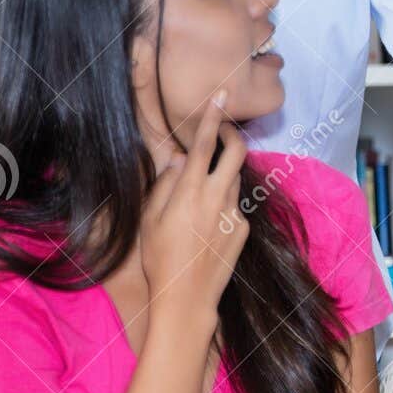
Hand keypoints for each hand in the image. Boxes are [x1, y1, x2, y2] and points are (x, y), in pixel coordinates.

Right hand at [139, 92, 249, 323]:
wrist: (187, 297)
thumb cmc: (159, 258)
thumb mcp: (149, 219)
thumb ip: (164, 185)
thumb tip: (178, 160)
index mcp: (190, 192)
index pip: (205, 145)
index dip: (213, 117)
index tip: (223, 94)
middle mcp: (217, 198)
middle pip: (237, 152)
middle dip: (233, 135)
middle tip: (223, 132)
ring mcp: (234, 213)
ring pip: (234, 179)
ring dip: (223, 174)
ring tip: (200, 191)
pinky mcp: (243, 228)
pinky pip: (234, 205)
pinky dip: (222, 203)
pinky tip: (205, 224)